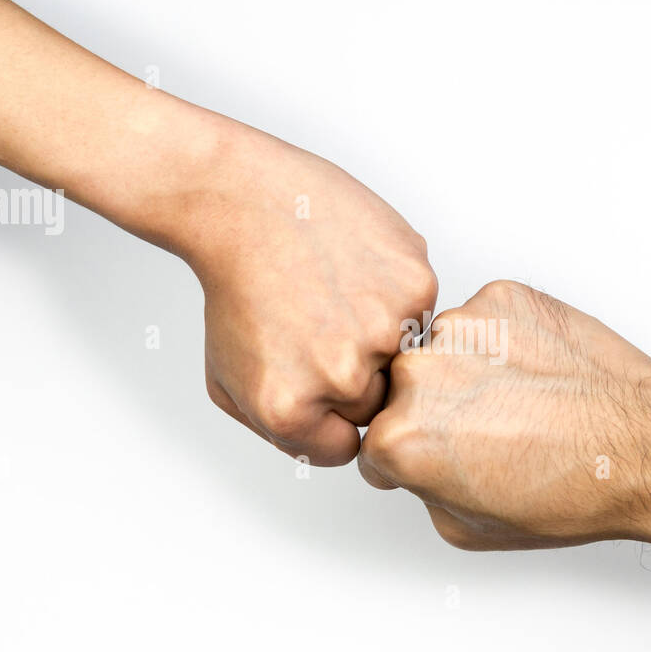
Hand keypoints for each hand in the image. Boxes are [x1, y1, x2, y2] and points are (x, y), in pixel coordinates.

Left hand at [168, 118, 437, 465]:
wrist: (241, 202)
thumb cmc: (233, 286)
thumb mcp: (229, 382)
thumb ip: (284, 430)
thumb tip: (340, 449)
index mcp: (291, 410)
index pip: (345, 449)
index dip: (331, 415)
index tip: (315, 378)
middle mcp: (341, 377)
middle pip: (379, 405)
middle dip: (357, 373)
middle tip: (324, 326)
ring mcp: (383, 330)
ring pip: (406, 357)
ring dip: (381, 331)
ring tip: (339, 291)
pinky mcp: (414, 287)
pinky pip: (420, 309)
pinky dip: (396, 290)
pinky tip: (357, 266)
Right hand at [357, 280, 650, 546]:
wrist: (641, 445)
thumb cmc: (569, 490)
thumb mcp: (467, 528)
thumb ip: (422, 489)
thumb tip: (420, 466)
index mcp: (402, 437)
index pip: (373, 445)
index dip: (408, 457)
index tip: (441, 457)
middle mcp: (421, 374)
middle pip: (403, 389)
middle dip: (436, 409)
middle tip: (490, 430)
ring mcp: (461, 328)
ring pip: (445, 348)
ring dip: (471, 368)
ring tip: (524, 398)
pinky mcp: (500, 296)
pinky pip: (485, 318)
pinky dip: (506, 338)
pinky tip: (540, 371)